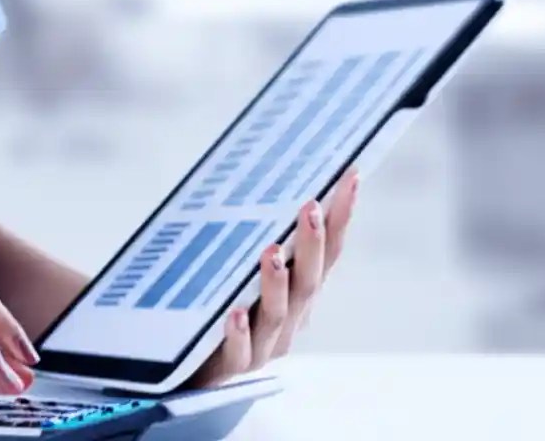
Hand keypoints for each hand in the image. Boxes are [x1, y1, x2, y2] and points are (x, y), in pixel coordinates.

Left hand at [188, 168, 358, 387]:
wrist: (195, 366)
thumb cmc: (223, 307)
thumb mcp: (242, 268)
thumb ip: (256, 236)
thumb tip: (253, 179)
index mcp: (300, 293)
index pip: (327, 251)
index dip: (341, 216)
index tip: (349, 176)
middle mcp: (291, 319)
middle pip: (309, 282)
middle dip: (312, 245)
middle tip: (309, 208)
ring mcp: (265, 345)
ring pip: (278, 315)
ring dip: (276, 283)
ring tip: (271, 252)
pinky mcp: (234, 367)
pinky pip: (240, 350)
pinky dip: (239, 331)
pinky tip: (235, 312)